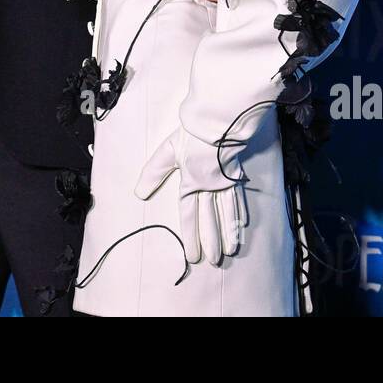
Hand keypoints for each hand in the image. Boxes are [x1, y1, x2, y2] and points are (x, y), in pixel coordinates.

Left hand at [134, 126, 247, 264]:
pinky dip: (240, 212)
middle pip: (210, 219)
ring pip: (227, 213)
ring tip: (230, 250)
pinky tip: (243, 224)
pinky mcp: (235, 175)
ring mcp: (224, 182)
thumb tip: (139, 193)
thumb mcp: (166, 153)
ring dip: (229, 233)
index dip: (191, 237)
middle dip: (212, 241)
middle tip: (214, 260)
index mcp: (191, 184)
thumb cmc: (190, 136)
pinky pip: (238, 197)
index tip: (193, 255)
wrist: (216, 123)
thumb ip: (154, 173)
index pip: (189, 216)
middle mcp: (209, 188)